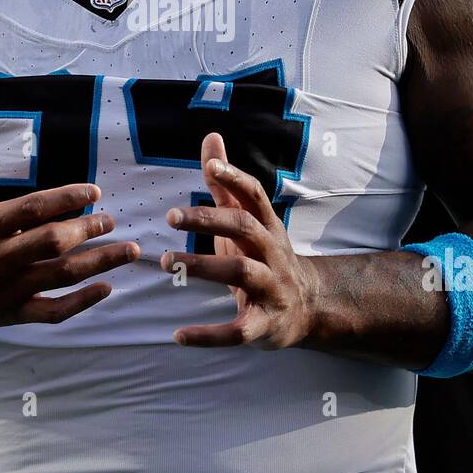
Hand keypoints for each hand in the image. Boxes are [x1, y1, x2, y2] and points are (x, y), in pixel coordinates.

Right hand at [0, 106, 138, 326]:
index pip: (31, 210)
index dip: (65, 199)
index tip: (94, 192)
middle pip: (50, 243)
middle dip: (86, 230)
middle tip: (110, 220)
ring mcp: (7, 290)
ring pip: (59, 277)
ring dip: (98, 263)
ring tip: (128, 251)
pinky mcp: (12, 314)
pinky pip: (52, 312)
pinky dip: (82, 303)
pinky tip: (106, 288)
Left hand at [160, 132, 320, 348]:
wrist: (306, 306)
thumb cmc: (263, 254)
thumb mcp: (248, 219)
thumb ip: (226, 182)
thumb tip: (211, 138)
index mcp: (266, 225)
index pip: (254, 195)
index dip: (235, 178)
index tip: (210, 167)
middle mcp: (271, 252)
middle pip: (244, 229)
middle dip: (208, 220)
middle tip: (170, 216)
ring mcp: (270, 288)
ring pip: (241, 272)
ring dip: (203, 266)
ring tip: (166, 263)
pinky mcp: (263, 324)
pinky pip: (237, 330)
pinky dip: (208, 335)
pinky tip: (178, 335)